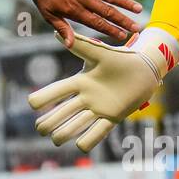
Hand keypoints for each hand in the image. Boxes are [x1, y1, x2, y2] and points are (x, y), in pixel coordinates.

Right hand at [27, 27, 178, 152]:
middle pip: (63, 112)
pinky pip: (99, 132)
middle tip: (40, 129)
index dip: (44, 97)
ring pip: (77, 124)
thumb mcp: (99, 53)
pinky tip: (80, 146)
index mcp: (81, 82)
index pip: (57, 91)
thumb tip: (56, 33)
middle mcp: (87, 98)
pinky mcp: (114, 117)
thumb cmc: (122, 58)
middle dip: (50, 121)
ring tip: (55, 139)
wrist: (145, 68)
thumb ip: (81, 45)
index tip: (32, 104)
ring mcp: (99, 109)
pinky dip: (90, 140)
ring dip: (65, 132)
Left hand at [32, 0, 141, 46]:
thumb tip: (71, 45)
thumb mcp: (49, 15)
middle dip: (123, 21)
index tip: (123, 36)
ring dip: (126, 2)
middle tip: (136, 28)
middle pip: (108, 11)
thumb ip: (62, 29)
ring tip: (138, 9)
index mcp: (76, 10)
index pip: (97, 22)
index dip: (111, 30)